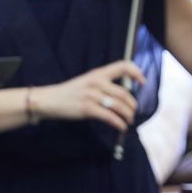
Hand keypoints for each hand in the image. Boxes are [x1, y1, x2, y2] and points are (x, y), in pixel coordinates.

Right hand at [30, 58, 146, 132]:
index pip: (122, 66)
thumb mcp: (86, 82)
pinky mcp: (87, 109)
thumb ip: (103, 84)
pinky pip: (109, 117)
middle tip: (133, 112)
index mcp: (97, 73)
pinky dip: (118, 123)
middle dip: (132, 105)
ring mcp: (91, 95)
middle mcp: (96, 82)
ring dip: (127, 116)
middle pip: (123, 93)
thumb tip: (122, 96)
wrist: (48, 100)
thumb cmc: (69, 93)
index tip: (143, 82)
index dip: (136, 72)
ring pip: (118, 106)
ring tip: (128, 121)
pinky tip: (121, 127)